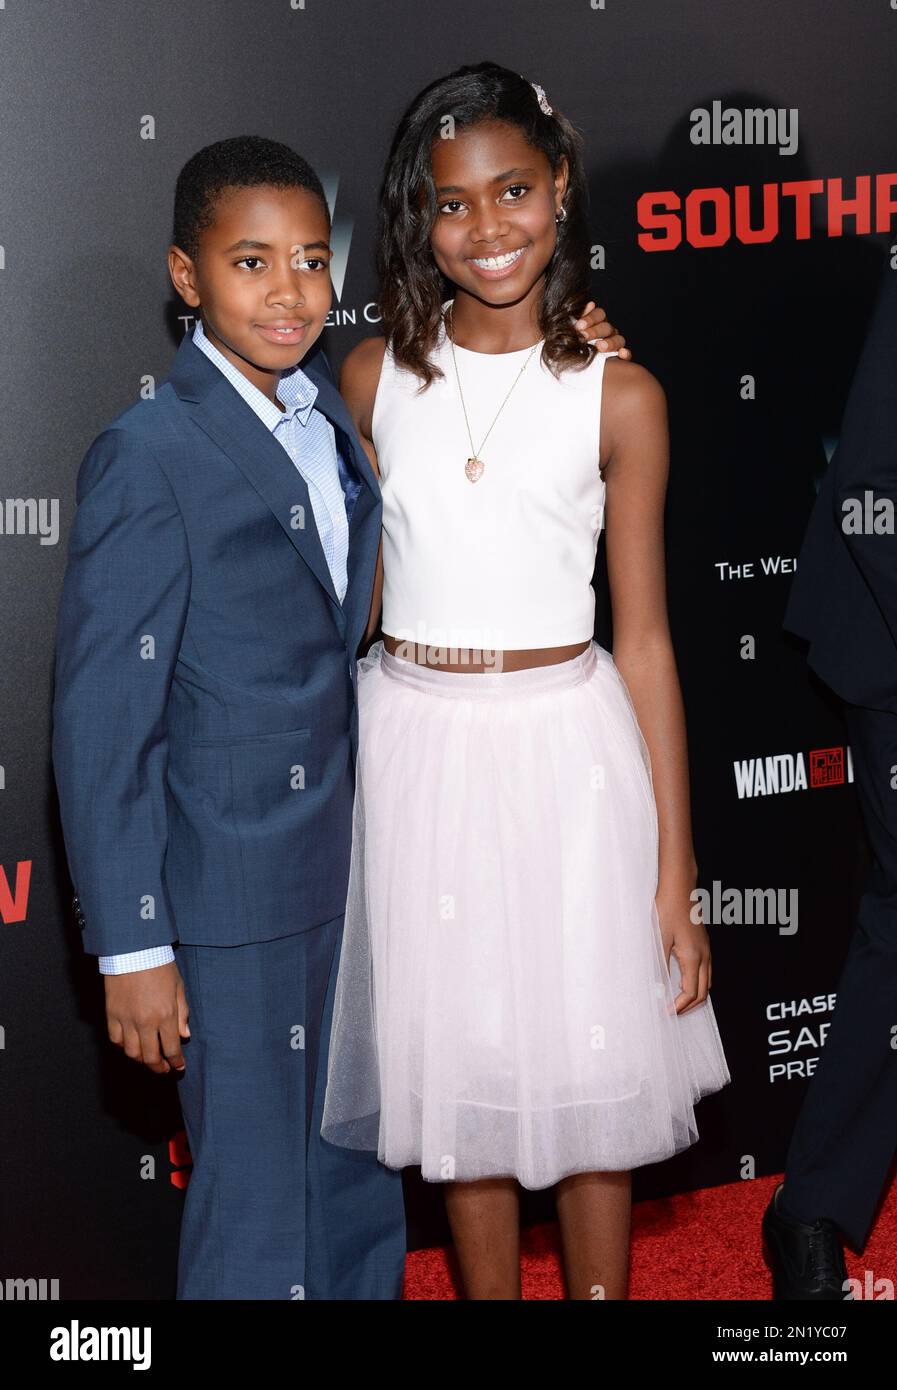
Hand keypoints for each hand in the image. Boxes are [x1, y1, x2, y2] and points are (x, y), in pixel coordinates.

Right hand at [105, 960, 190, 1073]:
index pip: (171, 1049)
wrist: (133, 950)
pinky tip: (131, 1046)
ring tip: (148, 1060)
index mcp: (166, 1015)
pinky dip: (123, 1047)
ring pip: (132, 1053)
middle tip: (164, 1069)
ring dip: (141, 1061)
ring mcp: (127, 1020)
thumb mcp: (178, 987)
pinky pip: (116, 1040)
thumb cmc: (159, 965)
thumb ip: (182, 1013)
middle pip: (151, 1057)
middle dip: (159, 1067)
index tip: (179, 1067)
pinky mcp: (112, 1015)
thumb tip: (184, 1035)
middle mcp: (145, 1022)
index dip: (176, 1062)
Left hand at [571, 301, 631, 358]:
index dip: (590, 318)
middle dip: (595, 331)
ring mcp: (616, 344)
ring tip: (599, 347)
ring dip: (610, 342)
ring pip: (618, 339)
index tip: (579, 326)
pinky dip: (625, 353)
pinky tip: (621, 353)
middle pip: (607, 327)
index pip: (599, 314)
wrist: (577, 367)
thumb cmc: (574, 346)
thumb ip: (580, 319)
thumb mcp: (574, 332)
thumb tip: (591, 304)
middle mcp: (609, 332)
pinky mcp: (621, 357)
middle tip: (584, 336)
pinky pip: (627, 354)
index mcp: (598, 323)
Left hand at [655, 884, 711, 1014]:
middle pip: (703, 992)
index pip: (691, 992)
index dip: (679, 1006)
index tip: (667, 1012)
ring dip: (694, 995)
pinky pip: (705, 971)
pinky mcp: (703, 945)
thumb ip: (660, 964)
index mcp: (694, 957)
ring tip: (676, 1001)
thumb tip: (658, 986)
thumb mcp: (659, 939)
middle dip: (689, 1006)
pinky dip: (696, 982)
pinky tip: (681, 981)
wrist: (679, 889)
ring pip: (707, 982)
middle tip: (672, 1012)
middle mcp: (705, 956)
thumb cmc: (668, 910)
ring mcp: (706, 950)